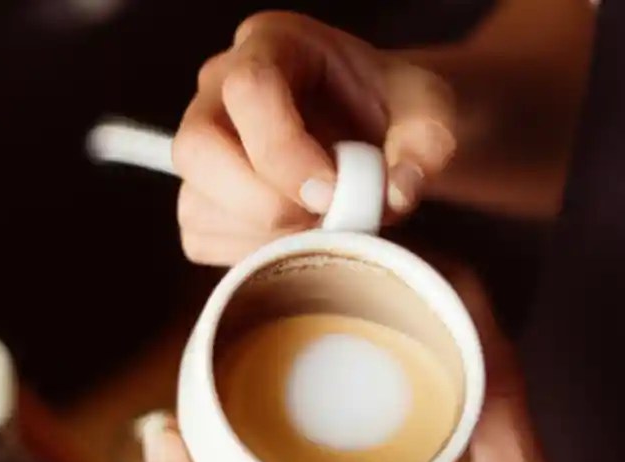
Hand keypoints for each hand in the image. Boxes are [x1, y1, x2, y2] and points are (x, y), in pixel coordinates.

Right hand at [173, 11, 456, 265]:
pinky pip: (202, 236)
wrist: (373, 132)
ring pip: (197, 203)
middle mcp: (218, 87)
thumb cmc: (392, 110)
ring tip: (321, 229)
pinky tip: (294, 239)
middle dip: (260, 202)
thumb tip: (392, 194)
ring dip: (263, 236)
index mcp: (273, 44)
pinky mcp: (197, 193)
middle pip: (197, 147)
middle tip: (321, 221)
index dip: (283, 150)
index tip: (332, 193)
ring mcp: (200, 142)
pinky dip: (250, 254)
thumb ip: (424, 145)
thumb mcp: (427, 111)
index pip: (249, 89)